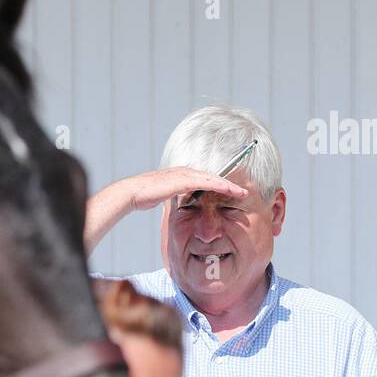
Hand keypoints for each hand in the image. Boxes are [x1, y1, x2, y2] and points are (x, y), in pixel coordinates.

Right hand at [124, 168, 247, 211]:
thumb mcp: (164, 196)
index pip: (205, 180)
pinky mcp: (184, 180)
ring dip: (229, 185)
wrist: (133, 192)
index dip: (220, 185)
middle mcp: (185, 172)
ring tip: (242, 192)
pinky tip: (230, 190)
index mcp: (182, 175)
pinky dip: (220, 185)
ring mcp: (185, 174)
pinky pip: (207, 182)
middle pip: (213, 177)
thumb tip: (180, 204)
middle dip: (229, 184)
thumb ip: (174, 197)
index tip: (232, 192)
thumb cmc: (144, 195)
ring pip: (213, 178)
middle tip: (244, 191)